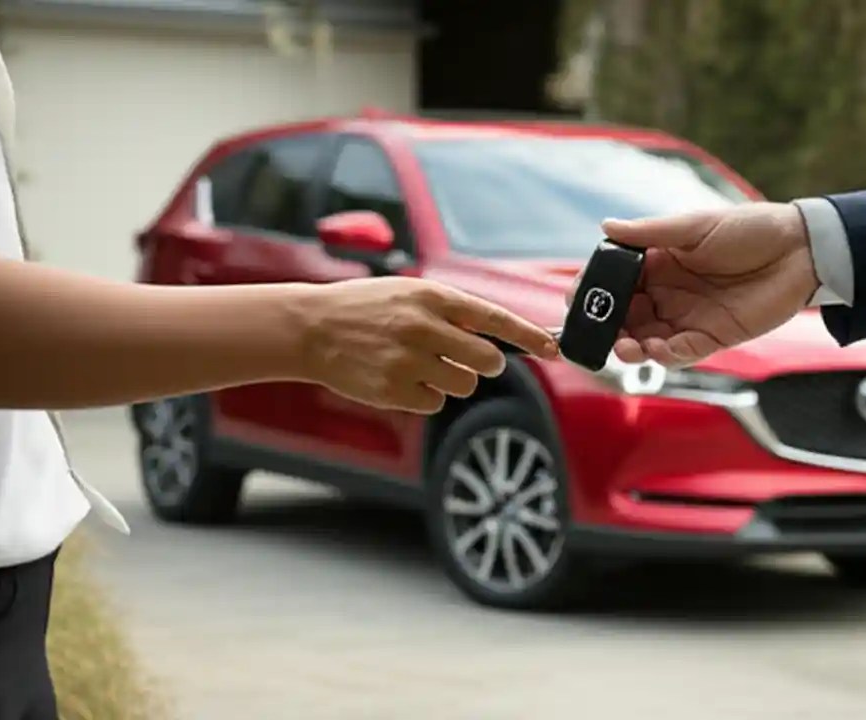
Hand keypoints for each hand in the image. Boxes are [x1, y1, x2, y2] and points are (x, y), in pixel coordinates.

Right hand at [297, 278, 557, 412]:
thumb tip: (497, 340)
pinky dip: (424, 395)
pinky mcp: (393, 390)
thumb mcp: (409, 293)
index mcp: (431, 297)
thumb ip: (451, 312)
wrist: (311, 328)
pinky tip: (399, 378)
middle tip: (460, 356)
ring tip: (417, 363)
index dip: (529, 336)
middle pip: (487, 361)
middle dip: (483, 363)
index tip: (554, 349)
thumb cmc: (366, 309)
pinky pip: (434, 402)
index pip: (494, 318)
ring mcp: (408, 361)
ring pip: (463, 385)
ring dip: (450, 379)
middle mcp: (423, 327)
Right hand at [573, 202, 818, 366]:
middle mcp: (669, 294)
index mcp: (660, 263)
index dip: (595, 292)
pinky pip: (680, 353)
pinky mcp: (712, 338)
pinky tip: (653, 350)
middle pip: (625, 317)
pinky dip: (663, 356)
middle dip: (607, 326)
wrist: (800, 250)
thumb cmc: (750, 229)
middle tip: (596, 330)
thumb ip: (649, 234)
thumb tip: (605, 227)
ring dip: (630, 346)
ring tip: (623, 346)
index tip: (578, 297)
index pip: (617, 283)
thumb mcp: (694, 226)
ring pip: (647, 340)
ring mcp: (688, 318)